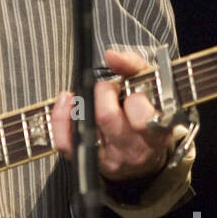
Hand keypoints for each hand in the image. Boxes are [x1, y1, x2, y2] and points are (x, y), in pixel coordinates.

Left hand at [51, 48, 170, 183]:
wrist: (143, 155)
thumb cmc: (146, 115)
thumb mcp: (150, 88)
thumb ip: (133, 66)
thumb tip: (111, 55)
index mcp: (155, 131)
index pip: (141, 115)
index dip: (132, 96)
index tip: (130, 90)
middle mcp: (134, 149)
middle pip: (107, 116)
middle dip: (103, 93)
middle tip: (107, 90)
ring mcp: (110, 158)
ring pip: (86, 128)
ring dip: (84, 103)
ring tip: (92, 98)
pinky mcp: (88, 162)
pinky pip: (65, 142)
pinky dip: (61, 119)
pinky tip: (67, 103)